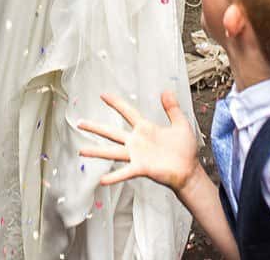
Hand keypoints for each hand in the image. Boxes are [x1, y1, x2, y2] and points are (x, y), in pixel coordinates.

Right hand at [78, 90, 202, 191]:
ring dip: (96, 151)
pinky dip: (114, 176)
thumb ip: (172, 108)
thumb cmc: (185, 149)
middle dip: (95, 127)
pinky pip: (125, 172)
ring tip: (80, 150)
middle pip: (112, 132)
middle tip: (79, 122)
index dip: (116, 103)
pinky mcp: (141, 168)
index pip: (127, 112)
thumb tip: (166, 90)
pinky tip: (101, 180)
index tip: (103, 95)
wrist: (189, 170)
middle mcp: (136, 141)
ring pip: (112, 152)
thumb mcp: (180, 124)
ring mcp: (137, 155)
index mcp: (145, 129)